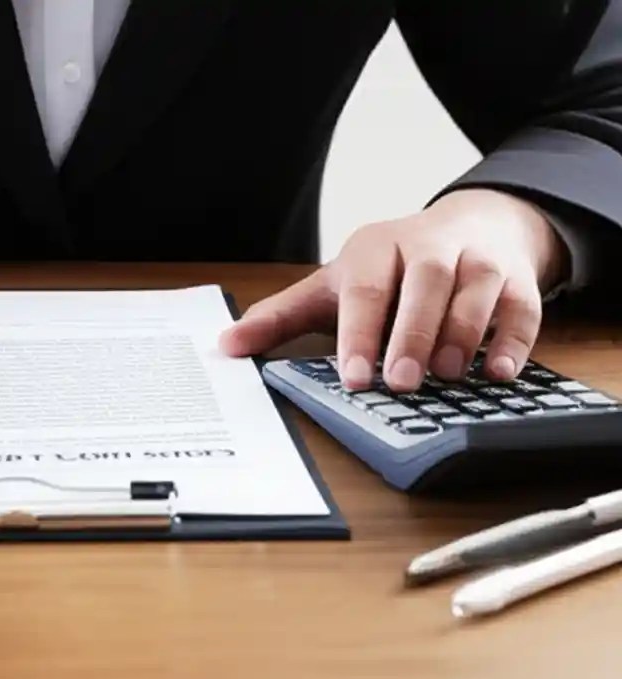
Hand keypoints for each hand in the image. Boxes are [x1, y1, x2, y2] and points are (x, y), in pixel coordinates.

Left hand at [219, 189, 568, 391]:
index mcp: (375, 248)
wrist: (471, 225)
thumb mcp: (332, 286)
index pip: (367, 289)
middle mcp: (428, 246)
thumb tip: (225, 346)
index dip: (360, 333)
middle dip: (414, 334)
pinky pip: (522, 305)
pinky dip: (514, 339)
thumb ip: (281, 317)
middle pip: (425, 283)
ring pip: (477, 287)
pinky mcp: (516, 277)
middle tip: (403, 383)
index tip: (354, 377)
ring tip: (448, 376)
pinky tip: (499, 372)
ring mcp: (477, 257)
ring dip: (464, 333)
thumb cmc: (389, 269)